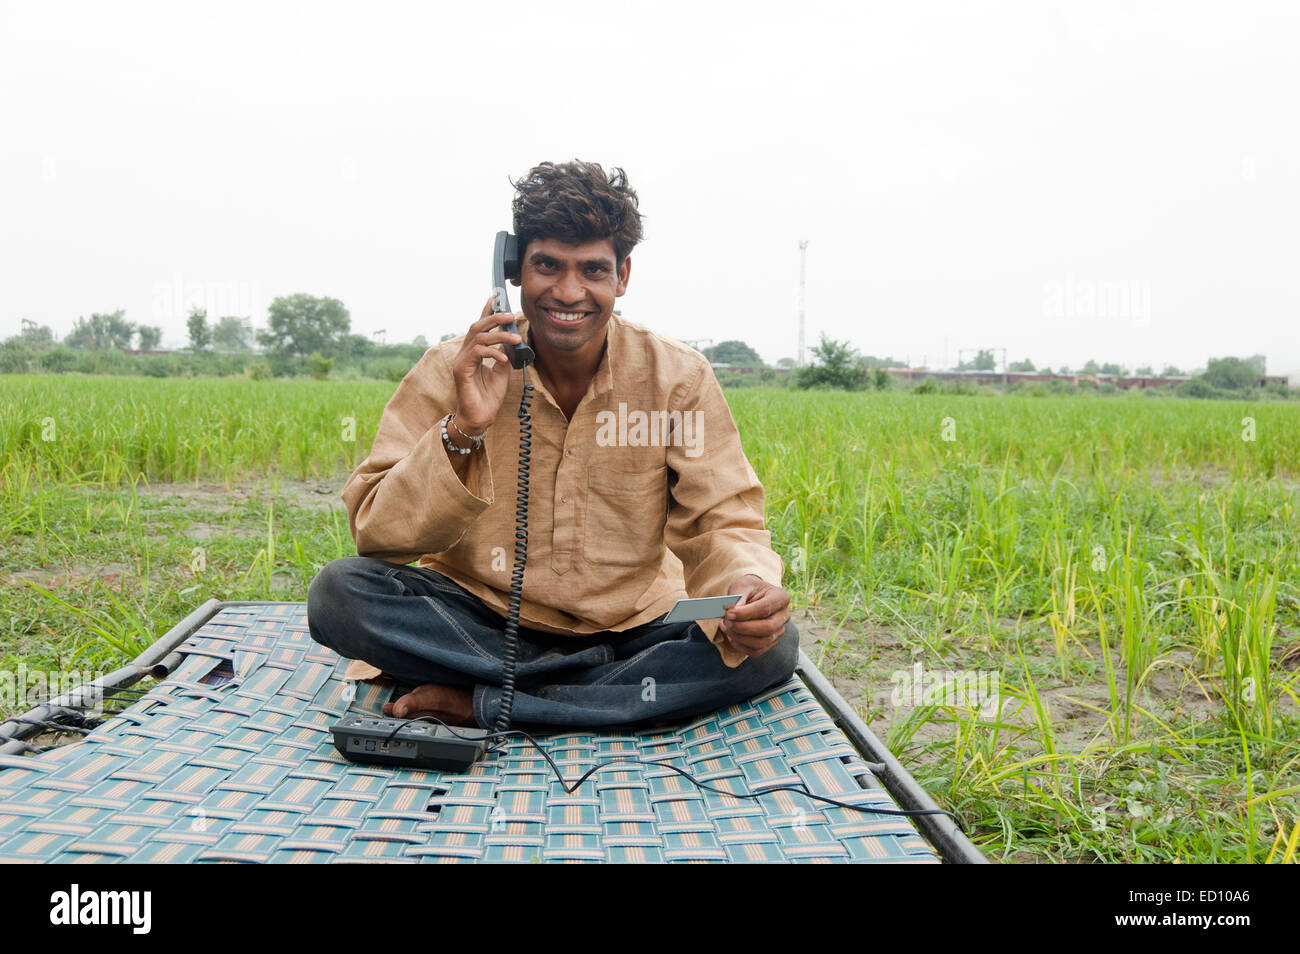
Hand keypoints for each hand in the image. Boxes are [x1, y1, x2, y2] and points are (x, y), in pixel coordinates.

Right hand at [451, 297, 523, 432]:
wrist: (480, 418)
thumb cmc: (488, 397)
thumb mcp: (501, 372)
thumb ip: (503, 355)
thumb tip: (511, 342)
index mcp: (474, 352)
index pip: (480, 327)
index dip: (486, 311)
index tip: (496, 297)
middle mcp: (465, 353)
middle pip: (477, 327)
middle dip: (493, 317)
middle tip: (510, 315)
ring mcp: (462, 361)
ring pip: (478, 338)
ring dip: (499, 336)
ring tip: (515, 339)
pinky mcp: (461, 370)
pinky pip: (477, 353)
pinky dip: (492, 352)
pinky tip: (503, 358)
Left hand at [718, 574, 791, 657]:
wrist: (752, 596)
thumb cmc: (748, 589)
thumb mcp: (742, 586)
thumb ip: (738, 598)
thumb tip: (733, 612)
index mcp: (781, 597)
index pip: (765, 608)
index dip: (745, 613)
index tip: (729, 614)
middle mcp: (784, 615)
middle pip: (767, 628)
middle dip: (743, 628)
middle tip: (726, 622)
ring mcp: (779, 631)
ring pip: (761, 642)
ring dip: (739, 637)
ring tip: (726, 627)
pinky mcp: (770, 642)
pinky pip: (756, 651)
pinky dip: (740, 646)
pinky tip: (731, 636)